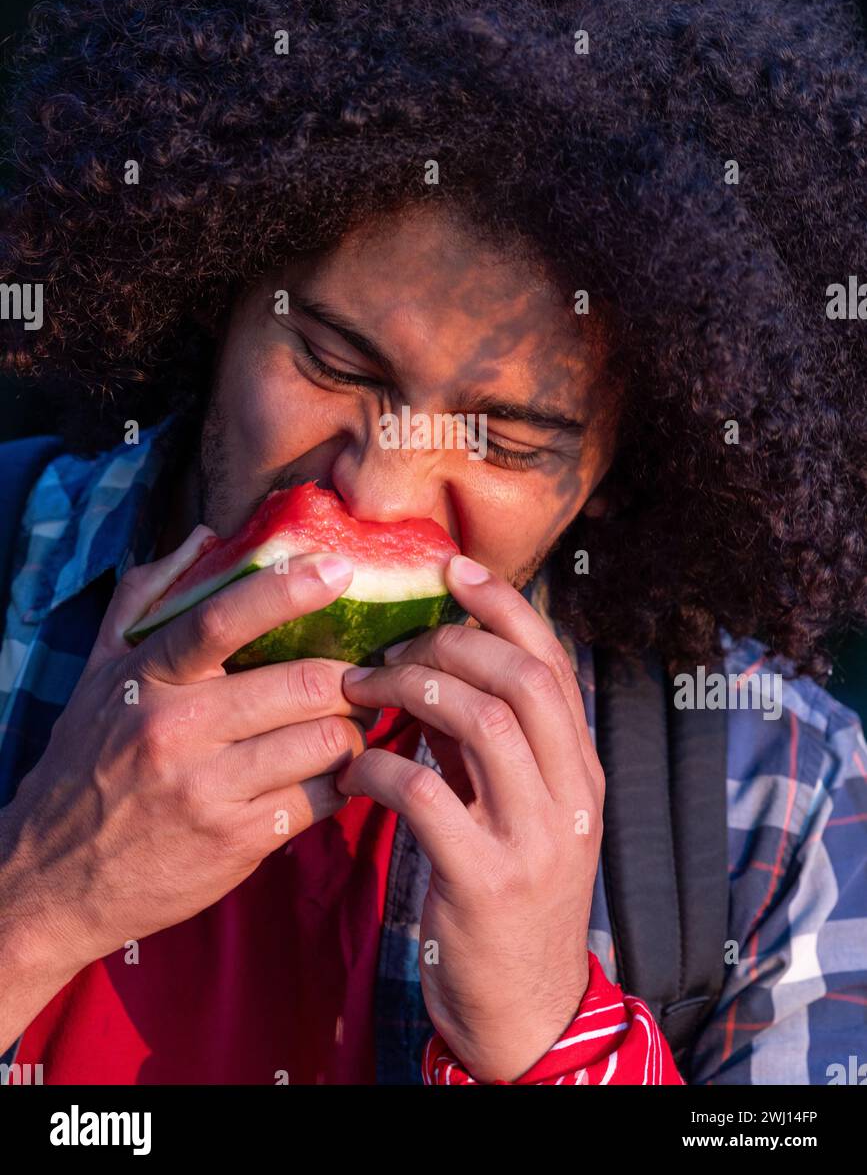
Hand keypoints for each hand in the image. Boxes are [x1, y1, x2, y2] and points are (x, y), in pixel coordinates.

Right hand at [0, 527, 371, 982]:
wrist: (54, 879)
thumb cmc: (87, 763)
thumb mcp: (99, 674)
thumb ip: (147, 598)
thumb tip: (206, 538)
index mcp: (149, 679)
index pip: (221, 620)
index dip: (287, 590)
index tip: (339, 568)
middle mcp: (178, 731)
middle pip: (304, 683)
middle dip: (349, 677)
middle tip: (361, 675)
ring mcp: (210, 791)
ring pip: (324, 741)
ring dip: (351, 730)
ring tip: (345, 725)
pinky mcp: (238, 843)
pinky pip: (322, 798)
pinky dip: (339, 781)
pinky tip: (328, 774)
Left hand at [338, 554, 604, 1082]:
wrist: (526, 1007)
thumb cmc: (510, 893)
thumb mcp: (517, 809)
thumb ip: (489, 741)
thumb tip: (439, 664)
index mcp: (583, 768)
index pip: (551, 661)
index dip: (502, 604)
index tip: (452, 567)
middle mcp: (573, 793)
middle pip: (519, 678)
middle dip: (447, 644)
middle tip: (390, 648)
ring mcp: (536, 838)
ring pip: (481, 721)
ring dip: (412, 690)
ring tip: (364, 692)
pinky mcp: (485, 880)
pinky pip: (426, 793)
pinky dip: (383, 765)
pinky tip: (357, 766)